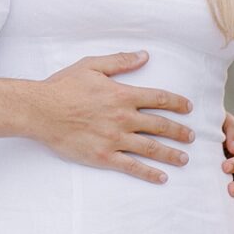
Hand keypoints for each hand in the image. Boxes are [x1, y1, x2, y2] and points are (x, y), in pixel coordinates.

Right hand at [32, 51, 193, 184]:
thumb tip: (144, 55)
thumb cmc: (63, 86)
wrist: (40, 110)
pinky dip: (149, 173)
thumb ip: (120, 61)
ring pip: (151, 148)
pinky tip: (162, 177)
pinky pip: (131, 166)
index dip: (177, 103)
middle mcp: (123, 118)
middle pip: (160, 125)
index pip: (159, 98)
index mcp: (122, 95)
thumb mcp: (92, 66)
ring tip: (184, 159)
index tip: (188, 107)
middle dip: (179, 131)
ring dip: (171, 154)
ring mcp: (114, 139)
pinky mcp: (103, 156)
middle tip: (192, 137)